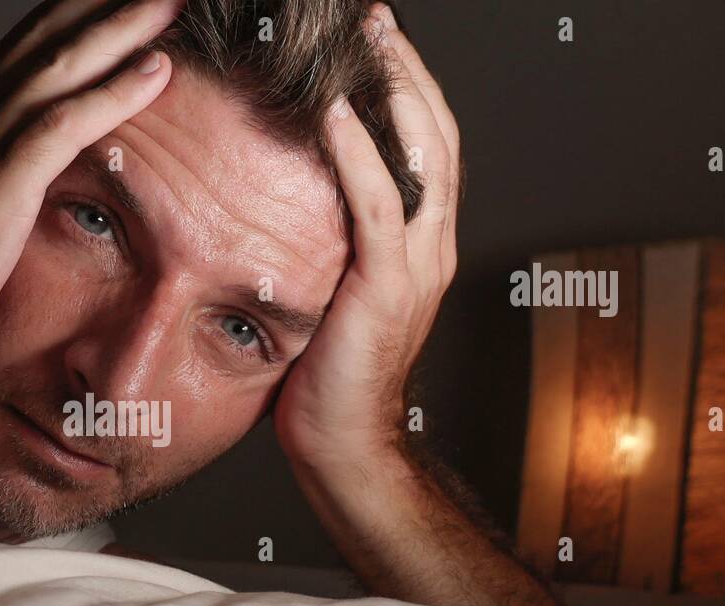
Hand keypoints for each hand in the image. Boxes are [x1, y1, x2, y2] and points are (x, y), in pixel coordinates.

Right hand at [0, 0, 180, 385]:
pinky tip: (157, 68)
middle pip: (41, 44)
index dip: (62, 23)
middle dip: (95, 5)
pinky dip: (114, 92)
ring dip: (119, 28)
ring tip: (169, 0)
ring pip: (59, 68)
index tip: (102, 2)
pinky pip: (65, 124)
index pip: (18, 61)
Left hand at [274, 3, 459, 472]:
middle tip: (376, 16)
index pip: (425, 145)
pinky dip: (359, 154)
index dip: (406, 86)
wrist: (344, 444)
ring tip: (368, 36)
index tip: (374, 39)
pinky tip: (333, 111)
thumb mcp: (332, 292)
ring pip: (421, 155)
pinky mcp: (387, 289)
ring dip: (394, 88)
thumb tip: (289, 197)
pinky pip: (378, 207)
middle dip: (407, 67)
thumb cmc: (325, 374)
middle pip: (436, 133)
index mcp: (421, 243)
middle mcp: (432, 245)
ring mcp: (417, 266)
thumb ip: (332, 243)